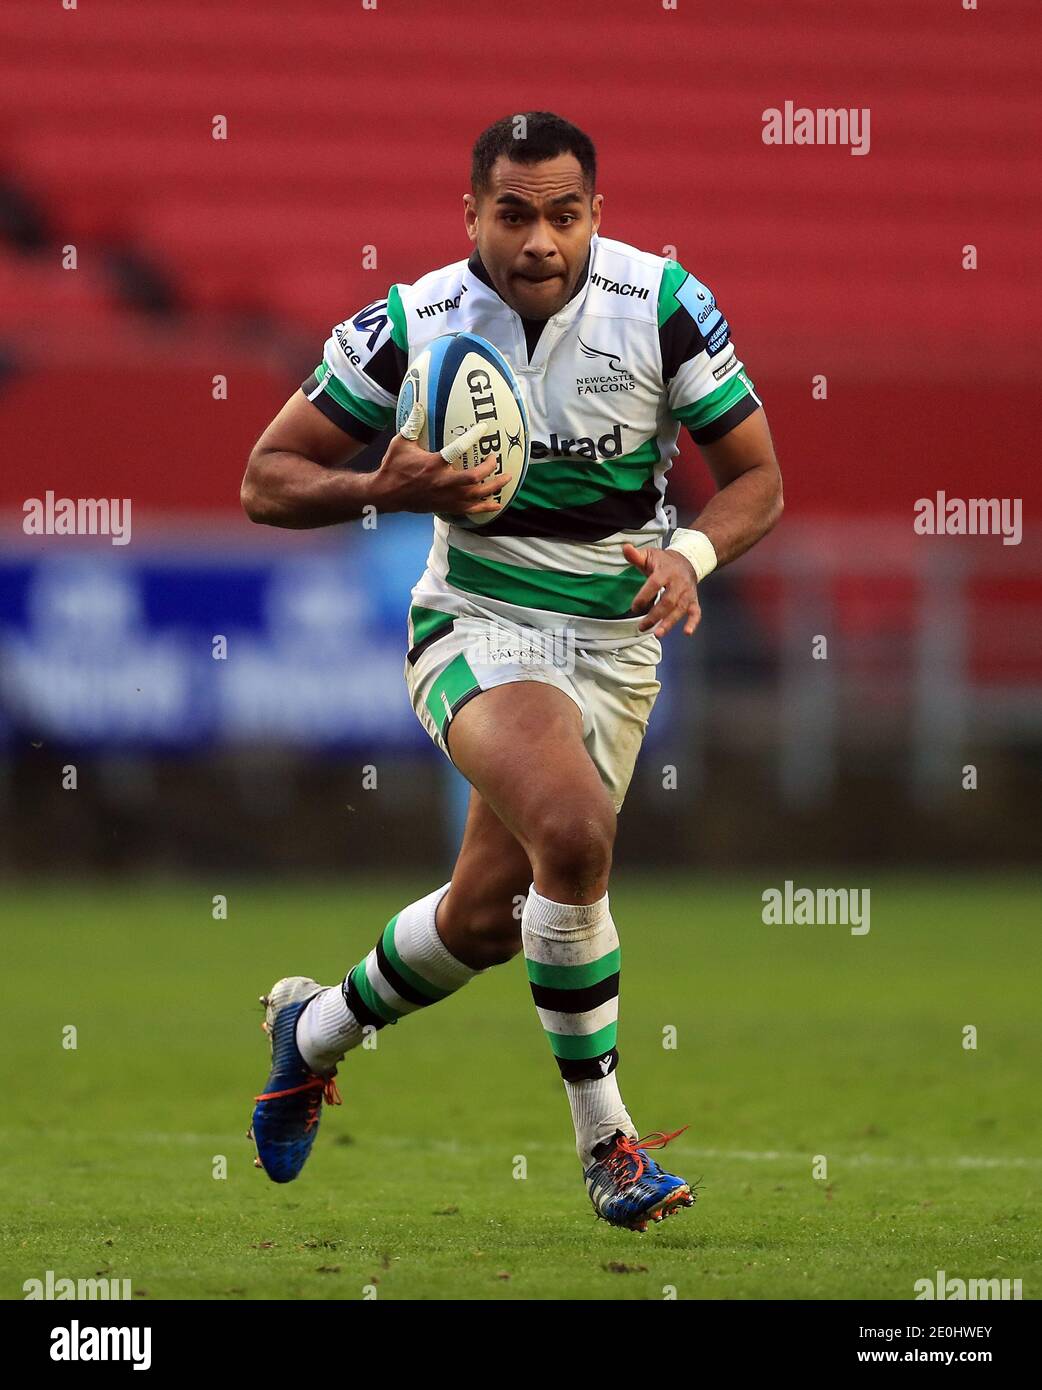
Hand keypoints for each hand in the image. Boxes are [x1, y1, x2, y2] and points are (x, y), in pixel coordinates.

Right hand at [370, 403, 503, 516]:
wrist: (387, 494)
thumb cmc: (394, 467)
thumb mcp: (401, 443)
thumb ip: (413, 425)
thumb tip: (419, 405)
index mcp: (433, 464)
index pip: (457, 449)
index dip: (472, 437)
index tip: (484, 429)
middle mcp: (443, 482)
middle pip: (475, 478)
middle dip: (490, 468)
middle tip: (497, 458)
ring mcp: (446, 497)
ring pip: (476, 495)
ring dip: (494, 487)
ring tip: (507, 478)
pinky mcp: (446, 507)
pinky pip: (470, 509)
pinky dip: (485, 507)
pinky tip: (496, 504)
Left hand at [623, 542, 701, 638]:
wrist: (687, 560)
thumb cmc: (663, 561)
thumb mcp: (649, 555)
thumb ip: (636, 555)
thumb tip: (625, 547)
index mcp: (665, 571)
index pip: (655, 584)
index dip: (644, 596)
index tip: (634, 607)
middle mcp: (678, 583)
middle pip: (668, 601)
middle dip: (655, 615)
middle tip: (642, 626)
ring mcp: (687, 593)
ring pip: (680, 609)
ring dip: (669, 623)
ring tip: (658, 634)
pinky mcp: (693, 601)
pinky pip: (696, 612)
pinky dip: (693, 623)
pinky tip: (687, 632)